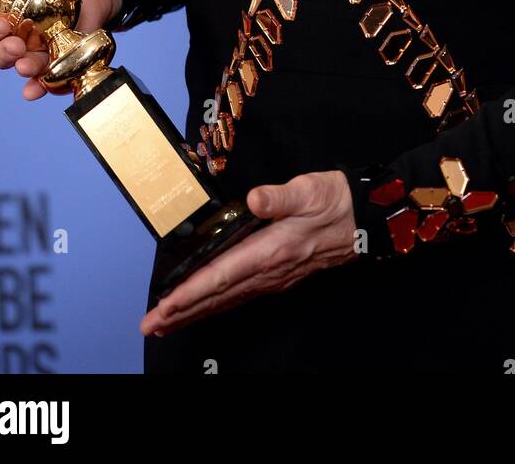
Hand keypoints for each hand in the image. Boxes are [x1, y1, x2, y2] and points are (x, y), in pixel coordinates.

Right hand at [0, 0, 122, 100]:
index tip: (0, 26)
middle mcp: (13, 33)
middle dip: (2, 55)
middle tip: (18, 46)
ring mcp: (36, 48)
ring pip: (20, 68)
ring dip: (22, 70)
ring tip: (31, 63)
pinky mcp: (58, 59)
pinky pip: (46, 80)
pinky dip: (41, 88)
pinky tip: (39, 88)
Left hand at [139, 170, 359, 336]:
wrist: (364, 219)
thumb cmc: (333, 201)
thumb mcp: (308, 189)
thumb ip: (279, 196)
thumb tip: (253, 199)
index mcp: (270, 250)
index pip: (221, 276)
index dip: (190, 293)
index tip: (164, 307)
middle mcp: (269, 271)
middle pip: (218, 296)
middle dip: (182, 312)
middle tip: (150, 326)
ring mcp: (274, 277)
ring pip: (227, 300)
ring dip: (195, 312)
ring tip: (167, 323)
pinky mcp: (279, 276)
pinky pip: (241, 296)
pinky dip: (217, 305)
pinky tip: (206, 307)